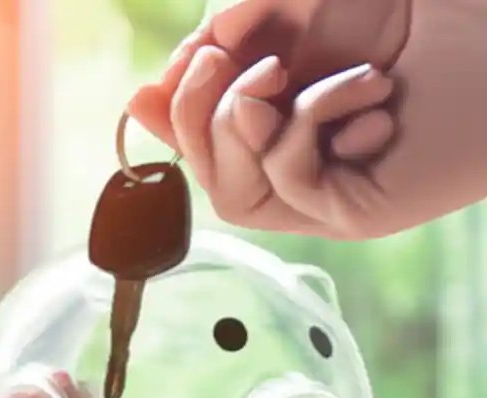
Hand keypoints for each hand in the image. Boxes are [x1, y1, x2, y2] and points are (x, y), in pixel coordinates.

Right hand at [126, 0, 486, 239]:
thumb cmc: (414, 13)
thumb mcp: (296, 8)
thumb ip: (230, 35)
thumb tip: (158, 82)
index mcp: (281, 121)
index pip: (201, 145)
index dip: (168, 123)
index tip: (148, 89)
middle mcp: (299, 165)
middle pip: (206, 178)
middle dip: (194, 115)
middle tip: (222, 59)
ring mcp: (326, 194)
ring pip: (234, 197)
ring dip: (240, 123)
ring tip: (284, 71)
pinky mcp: (355, 212)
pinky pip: (290, 183)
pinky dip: (309, 125)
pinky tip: (368, 92)